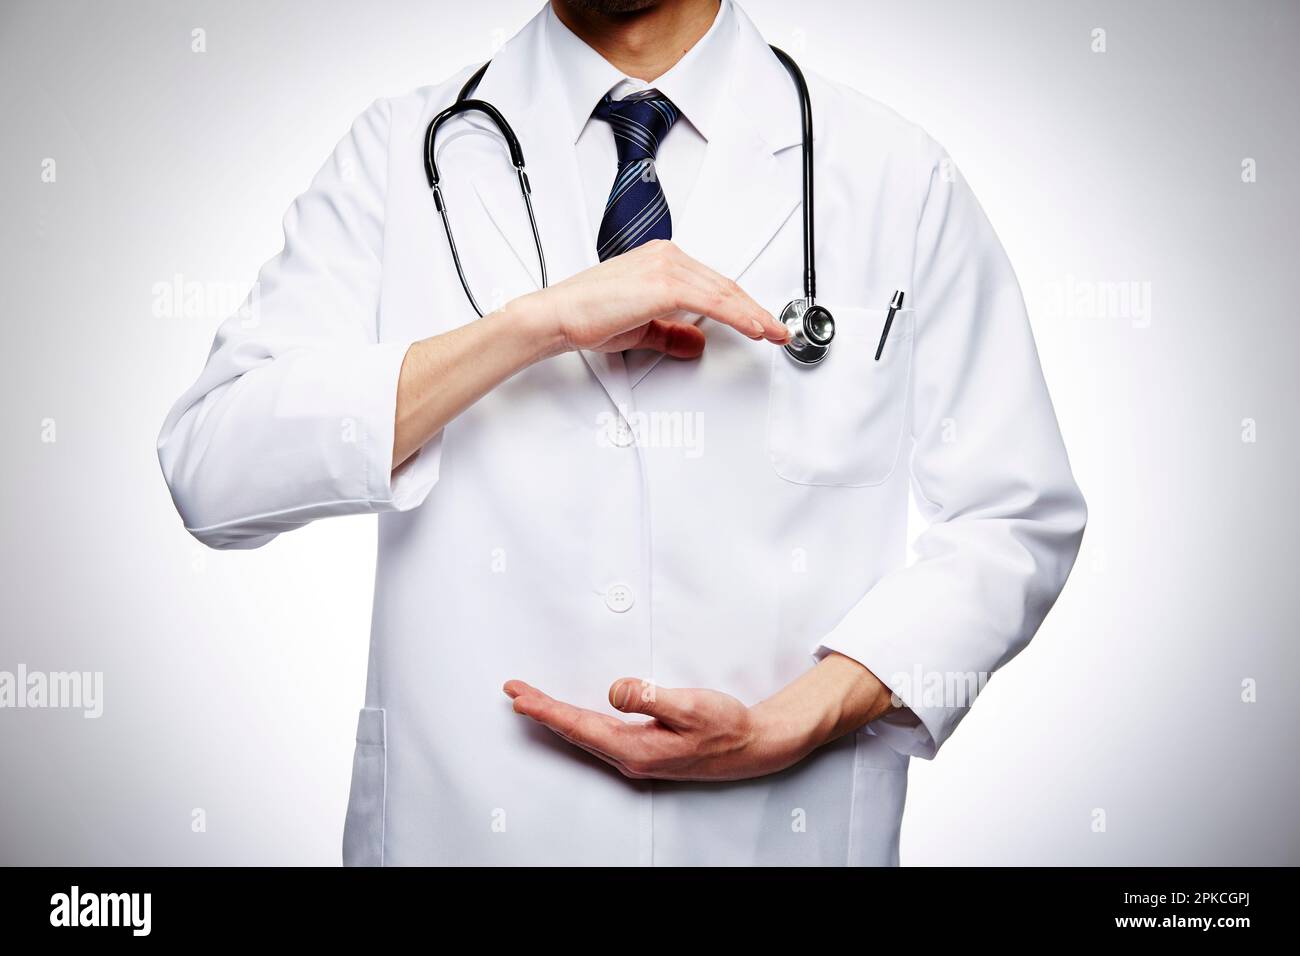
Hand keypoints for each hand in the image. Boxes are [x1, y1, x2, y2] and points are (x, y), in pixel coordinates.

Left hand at [504, 678, 805, 780]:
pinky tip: (573, 717)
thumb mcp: (689, 706)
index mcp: (635, 749)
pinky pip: (600, 734)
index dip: (546, 710)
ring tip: (532, 701)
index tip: (519, 696)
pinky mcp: (645, 749)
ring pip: (586, 733)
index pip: (578, 725)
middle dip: (542, 711)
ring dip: (557, 716)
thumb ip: (649, 698)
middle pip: (575, 731)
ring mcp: (636, 756)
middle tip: (514, 692)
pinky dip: (579, 721)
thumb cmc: (726, 727)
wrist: (753, 746)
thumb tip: (614, 690)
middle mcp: (630, 757)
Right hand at [507, 239, 789, 359]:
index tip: (761, 323)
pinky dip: (738, 316)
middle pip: (724, 286)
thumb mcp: (641, 329)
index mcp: (662, 260)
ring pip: (724, 293)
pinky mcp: (664, 285)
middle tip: (777, 329)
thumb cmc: (588, 317)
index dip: (741, 305)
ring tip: (773, 333)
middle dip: (755, 310)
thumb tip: (695, 342)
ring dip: (753, 315)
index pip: (713, 283)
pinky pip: (713, 302)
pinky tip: (754, 328)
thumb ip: (671, 333)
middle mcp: (667, 257)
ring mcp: (666, 267)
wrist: (559, 316)